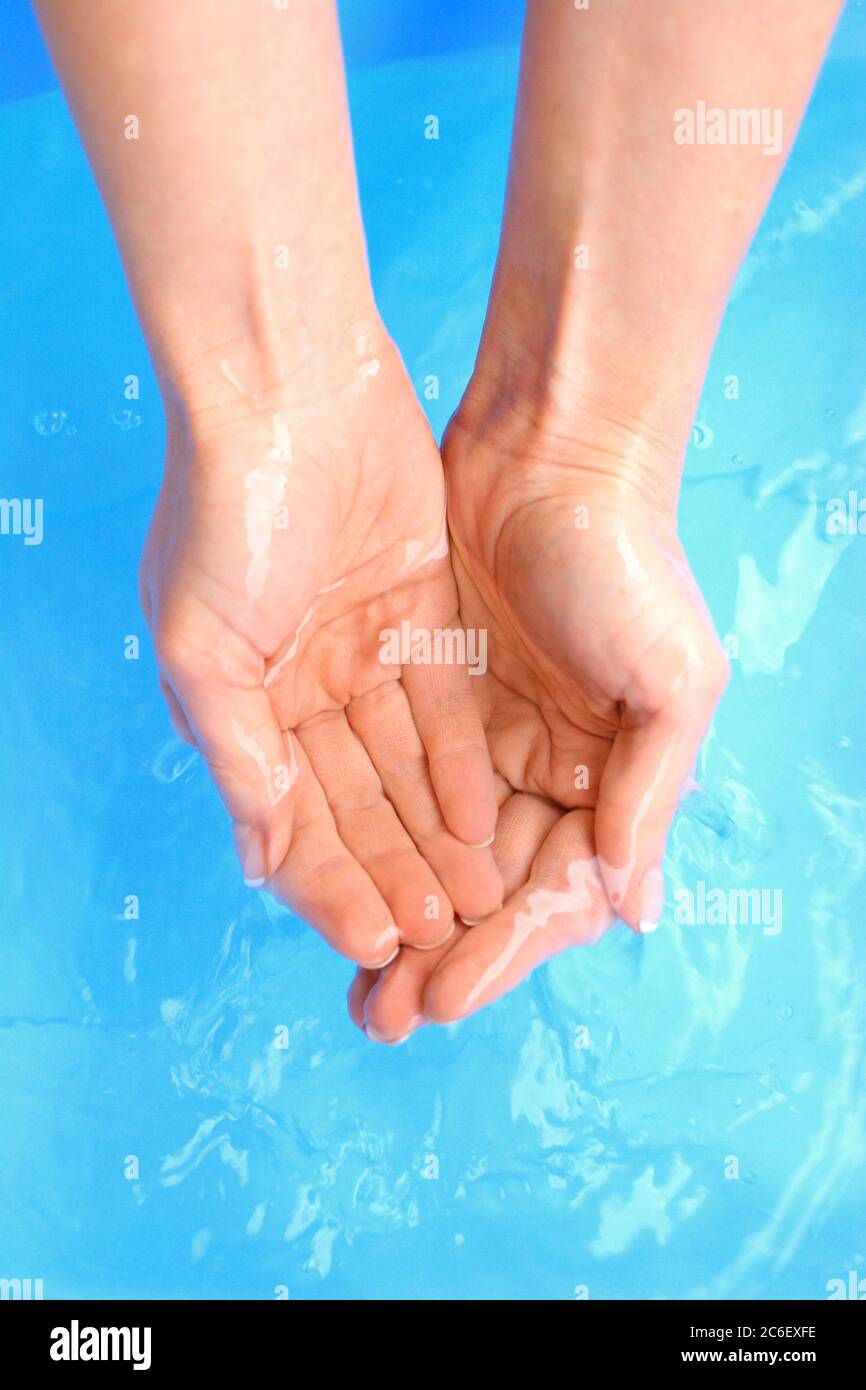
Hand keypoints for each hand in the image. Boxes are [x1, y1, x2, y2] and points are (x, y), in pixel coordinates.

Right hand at [140, 326, 501, 966]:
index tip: (373, 943)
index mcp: (239, 698)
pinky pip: (443, 705)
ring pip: (404, 765)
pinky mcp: (419, 610)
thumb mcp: (205, 652)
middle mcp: (300, 682)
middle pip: (354, 801)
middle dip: (393, 870)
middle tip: (440, 936)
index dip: (330, 883)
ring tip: (476, 896)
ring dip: (434, 831)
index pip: (290, 816)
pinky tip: (481, 817)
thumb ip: (240, 759)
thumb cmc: (227, 513)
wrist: (289, 386)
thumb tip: (262, 863)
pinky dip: (458, 761)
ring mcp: (361, 648)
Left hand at [350, 403, 727, 1036]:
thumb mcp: (671, 681)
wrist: (553, 448)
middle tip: (381, 1014)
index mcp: (607, 781)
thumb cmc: (627, 561)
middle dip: (438, 953)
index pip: (550, 893)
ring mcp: (483, 736)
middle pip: (486, 888)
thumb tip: (629, 909)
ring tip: (352, 975)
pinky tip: (332, 878)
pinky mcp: (429, 694)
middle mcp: (545, 770)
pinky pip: (394, 783)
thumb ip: (648, 794)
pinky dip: (370, 833)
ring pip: (434, 850)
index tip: (442, 996)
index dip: (500, 951)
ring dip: (397, 910)